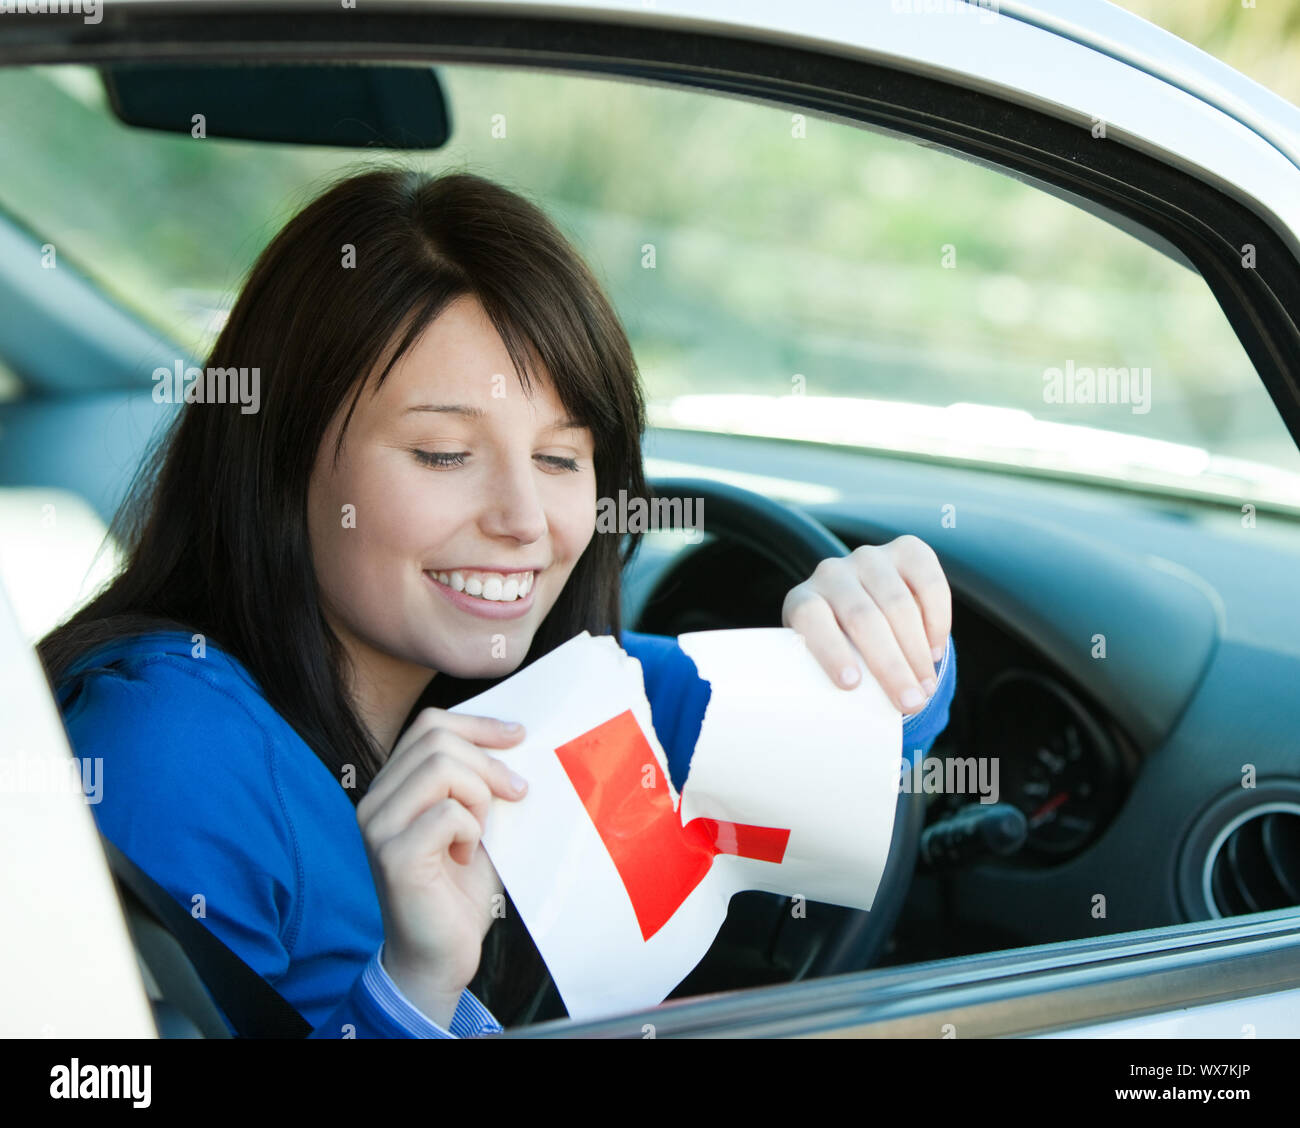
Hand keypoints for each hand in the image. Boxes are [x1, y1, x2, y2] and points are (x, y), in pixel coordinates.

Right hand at [356, 708, 527, 1026]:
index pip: (429, 725)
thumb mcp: (476, 820)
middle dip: (489, 763)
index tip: (518, 736)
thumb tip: (516, 739)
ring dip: (479, 797)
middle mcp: (375, 800)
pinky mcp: (393, 855)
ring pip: (441, 769)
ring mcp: (378, 827)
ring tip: (480, 833)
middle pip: (437, 740)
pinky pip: (447, 813)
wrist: (441, 955)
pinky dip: (471, 830)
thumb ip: (481, 781)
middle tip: (516, 795)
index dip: (477, 724)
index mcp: (392, 786)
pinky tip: (465, 855)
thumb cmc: (460, 889)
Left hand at [781, 535, 951, 713]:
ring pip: (897, 603)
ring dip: (917, 650)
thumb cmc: (842, 652)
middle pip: (862, 617)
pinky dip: (937, 619)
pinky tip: (935, 649)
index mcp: (803, 601)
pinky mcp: (907, 551)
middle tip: (911, 703)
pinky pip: (928, 581)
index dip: (830, 649)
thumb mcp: (824, 664)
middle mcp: (832, 573)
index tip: (851, 685)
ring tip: (927, 685)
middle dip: (891, 665)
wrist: (861, 611)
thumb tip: (847, 734)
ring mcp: (869, 559)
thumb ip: (828, 682)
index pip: (810, 618)